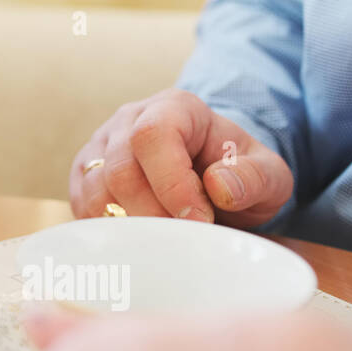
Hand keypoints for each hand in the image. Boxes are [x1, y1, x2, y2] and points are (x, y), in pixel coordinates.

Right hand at [69, 88, 292, 226]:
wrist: (214, 174)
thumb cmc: (238, 172)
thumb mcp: (268, 173)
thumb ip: (254, 177)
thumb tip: (219, 187)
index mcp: (174, 108)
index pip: (153, 136)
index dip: (170, 183)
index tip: (199, 221)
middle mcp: (128, 121)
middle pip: (119, 169)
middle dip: (153, 214)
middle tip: (186, 241)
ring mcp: (100, 148)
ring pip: (95, 191)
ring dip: (131, 226)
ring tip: (167, 242)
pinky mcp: (85, 178)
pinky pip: (83, 208)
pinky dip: (110, 232)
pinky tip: (143, 240)